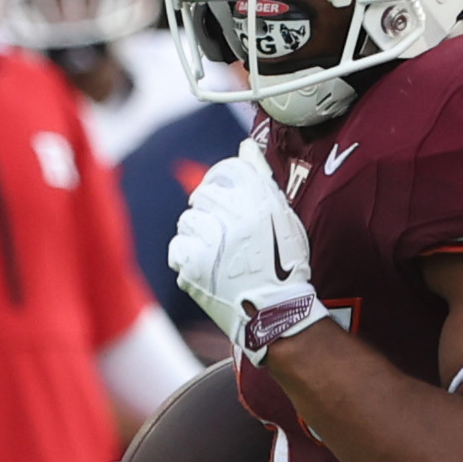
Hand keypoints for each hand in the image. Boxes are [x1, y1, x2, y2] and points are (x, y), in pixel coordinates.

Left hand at [166, 139, 322, 359]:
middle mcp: (232, 217)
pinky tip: (206, 266)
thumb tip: (245, 147)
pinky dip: (188, 256)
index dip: (225, 184)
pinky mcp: (192, 265)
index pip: (227, 170)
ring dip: (198, 233)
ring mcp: (209, 242)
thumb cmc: (284, 265)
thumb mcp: (283, 217)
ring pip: (188, 221)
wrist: (276, 314)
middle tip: (222, 231)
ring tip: (217, 253)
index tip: (228, 199)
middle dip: (210, 209)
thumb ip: (261, 180)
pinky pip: (178, 247)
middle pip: (202, 194)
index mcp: (259, 201)